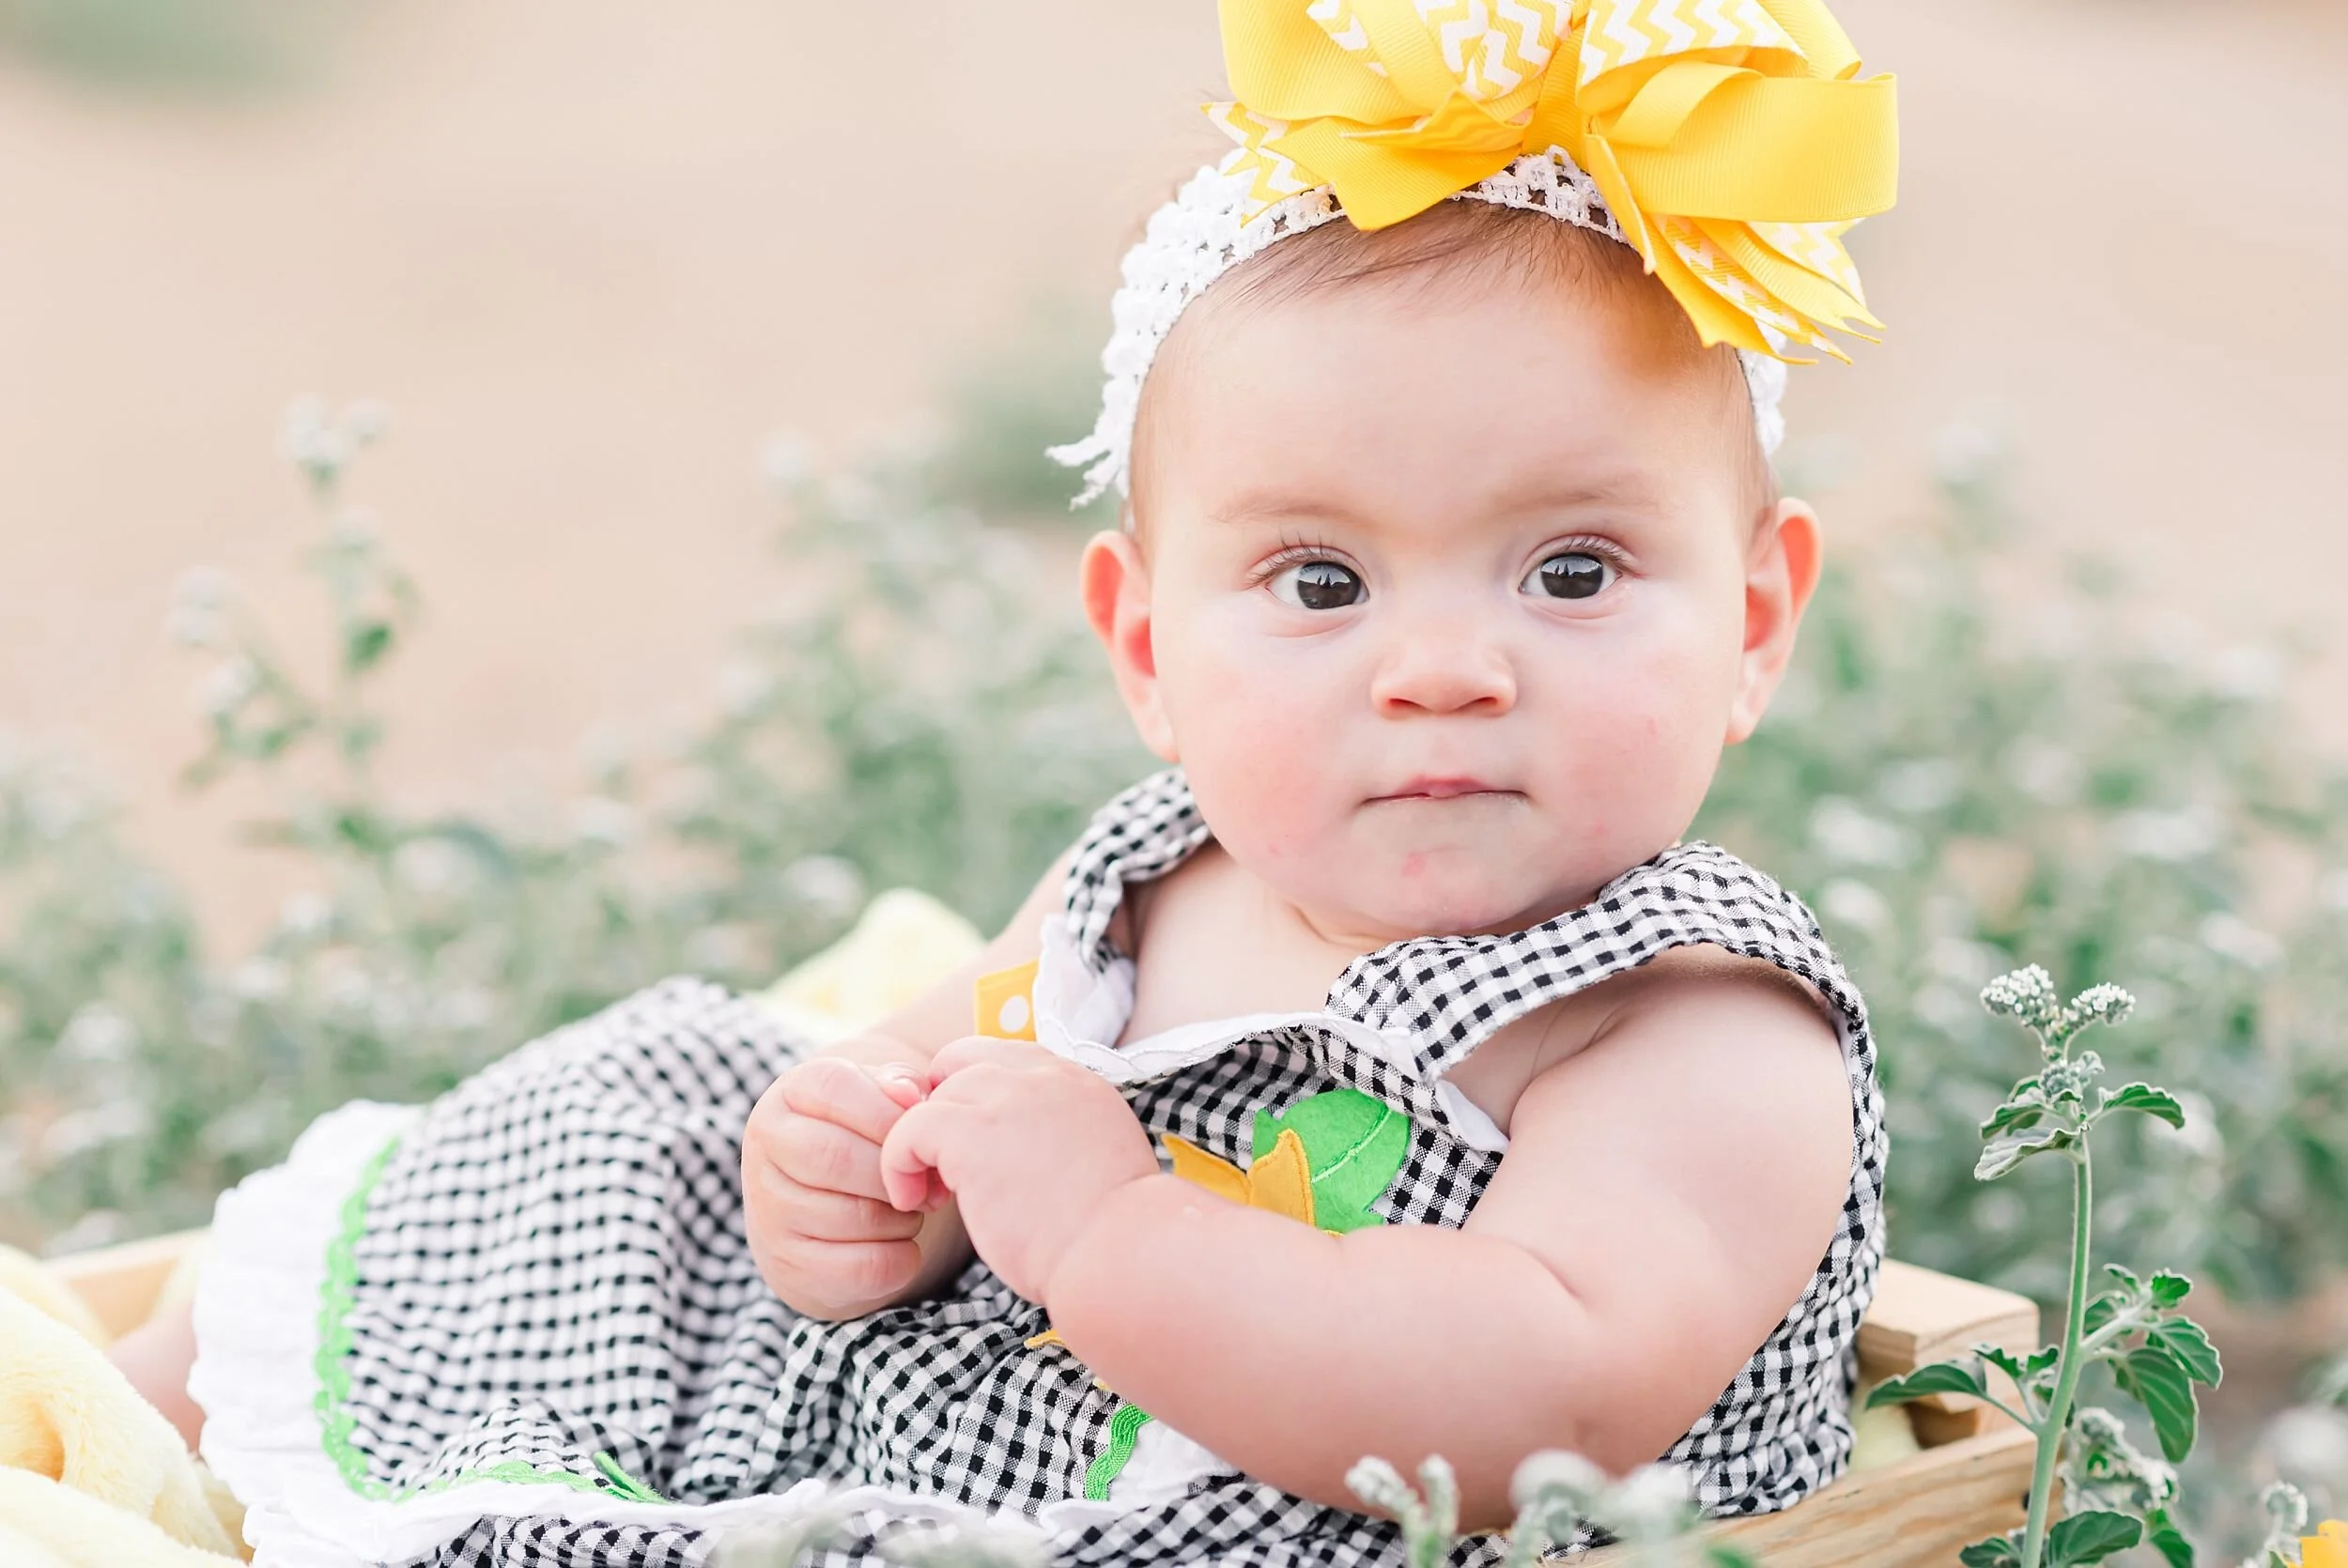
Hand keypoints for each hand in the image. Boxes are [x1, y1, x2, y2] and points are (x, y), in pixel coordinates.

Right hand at [743, 1053, 932, 1317]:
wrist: (820, 1213)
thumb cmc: (863, 1141)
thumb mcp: (878, 1100)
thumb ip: (901, 1086)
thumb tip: (912, 1096)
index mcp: (789, 1095)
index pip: (836, 1087)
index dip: (891, 1113)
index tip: (922, 1137)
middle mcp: (765, 1147)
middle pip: (838, 1157)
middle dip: (897, 1174)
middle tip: (931, 1186)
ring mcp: (768, 1209)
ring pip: (853, 1216)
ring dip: (902, 1218)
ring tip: (911, 1210)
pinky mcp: (787, 1264)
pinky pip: (862, 1267)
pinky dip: (899, 1258)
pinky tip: (899, 1243)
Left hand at [880, 1038, 1158, 1303]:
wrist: (1119, 1250)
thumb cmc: (1112, 1233)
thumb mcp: (1096, 1162)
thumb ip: (1059, 1139)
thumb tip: (1023, 1159)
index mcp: (1077, 1082)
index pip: (1005, 1059)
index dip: (976, 1096)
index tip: (975, 1148)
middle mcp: (1043, 1076)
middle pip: (961, 1063)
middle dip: (944, 1110)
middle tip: (946, 1168)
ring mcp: (1007, 1097)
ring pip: (933, 1096)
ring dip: (921, 1142)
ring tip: (933, 1195)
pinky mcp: (972, 1132)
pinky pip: (908, 1129)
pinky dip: (899, 1163)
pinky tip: (913, 1200)